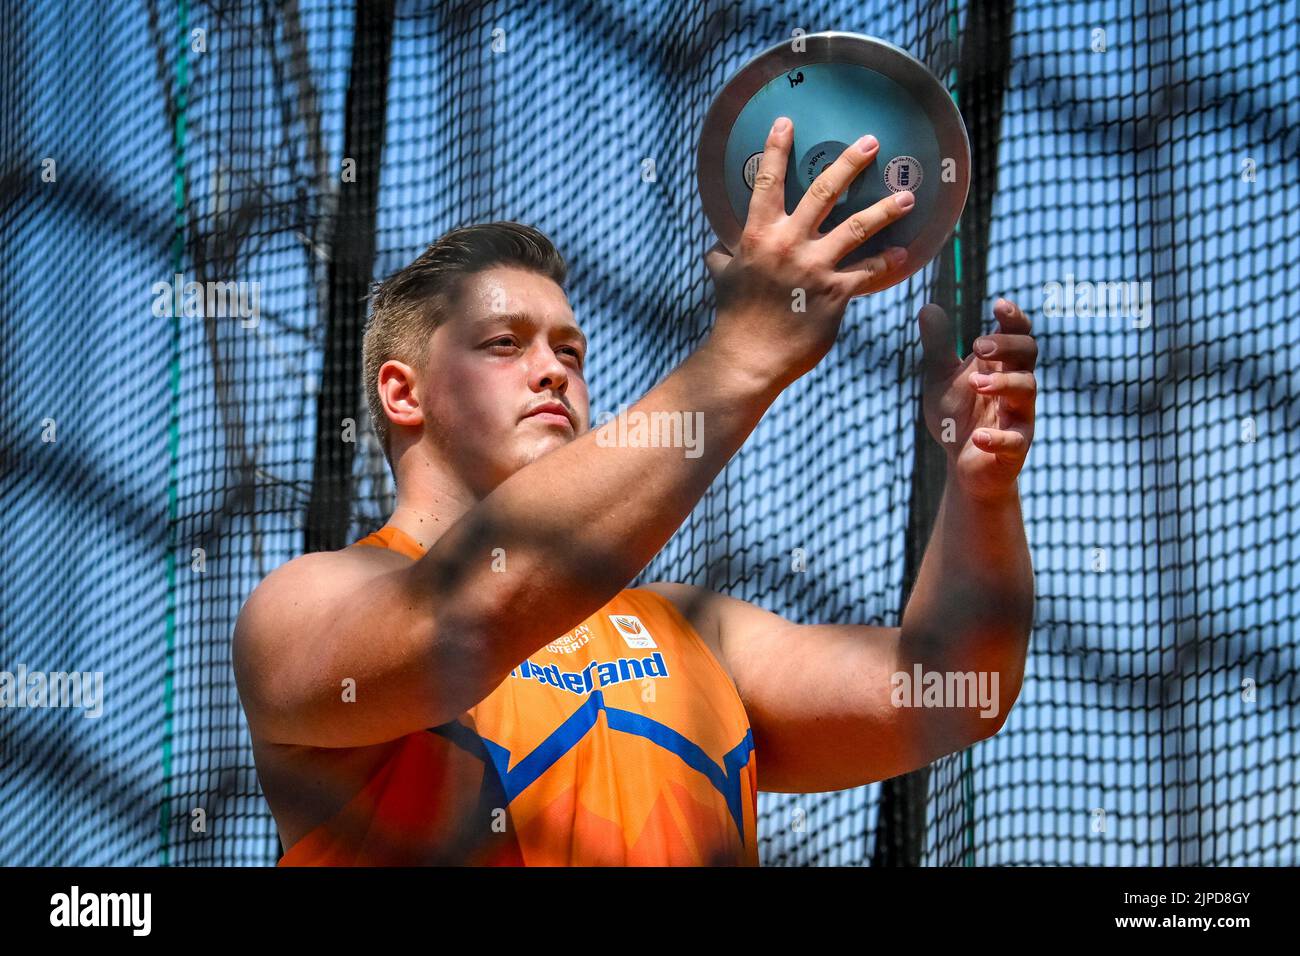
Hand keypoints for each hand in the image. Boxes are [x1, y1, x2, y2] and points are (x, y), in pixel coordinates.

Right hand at [703, 116, 913, 390]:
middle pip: (823, 192)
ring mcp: (814, 268)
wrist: (748, 359)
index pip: (768, 183)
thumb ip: (723, 257)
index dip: (777, 149)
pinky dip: (886, 263)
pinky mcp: (835, 294)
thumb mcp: (722, 279)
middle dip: (848, 163)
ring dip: (885, 208)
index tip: (787, 122)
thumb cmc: (734, 319)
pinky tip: (902, 254)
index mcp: (758, 236)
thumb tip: (716, 248)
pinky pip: (867, 272)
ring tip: (906, 196)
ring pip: (857, 227)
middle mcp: (788, 244)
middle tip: (870, 142)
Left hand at [918, 298, 1036, 501]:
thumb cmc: (958, 416)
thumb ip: (938, 346)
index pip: (1018, 333)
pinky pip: (1014, 441)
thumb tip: (928, 306)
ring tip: (974, 383)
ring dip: (1002, 383)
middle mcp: (1017, 386)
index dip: (1014, 318)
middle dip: (1007, 345)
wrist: (962, 464)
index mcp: (1002, 366)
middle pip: (1028, 354)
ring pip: (1026, 391)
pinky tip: (978, 437)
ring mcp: (1019, 417)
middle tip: (977, 346)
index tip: (998, 305)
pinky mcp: (1015, 449)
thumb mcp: (941, 378)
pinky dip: (997, 438)